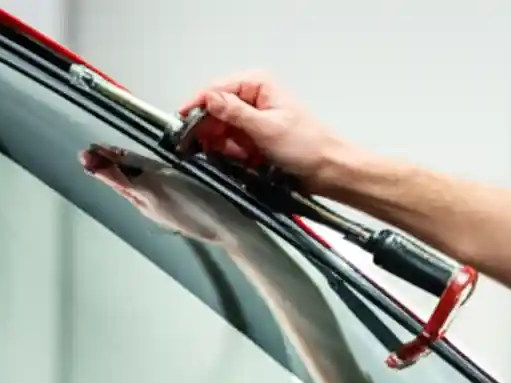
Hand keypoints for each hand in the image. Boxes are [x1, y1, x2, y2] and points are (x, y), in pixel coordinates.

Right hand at [180, 71, 344, 191]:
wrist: (327, 170)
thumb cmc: (306, 146)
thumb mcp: (266, 128)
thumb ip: (234, 113)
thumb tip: (208, 98)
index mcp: (257, 85)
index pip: (215, 89)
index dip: (197, 105)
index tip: (182, 121)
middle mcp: (252, 98)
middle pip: (213, 110)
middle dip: (211, 131)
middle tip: (209, 148)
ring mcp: (251, 119)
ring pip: (219, 130)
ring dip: (224, 146)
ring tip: (240, 156)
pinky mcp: (252, 138)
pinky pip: (229, 144)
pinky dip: (232, 154)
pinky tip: (244, 161)